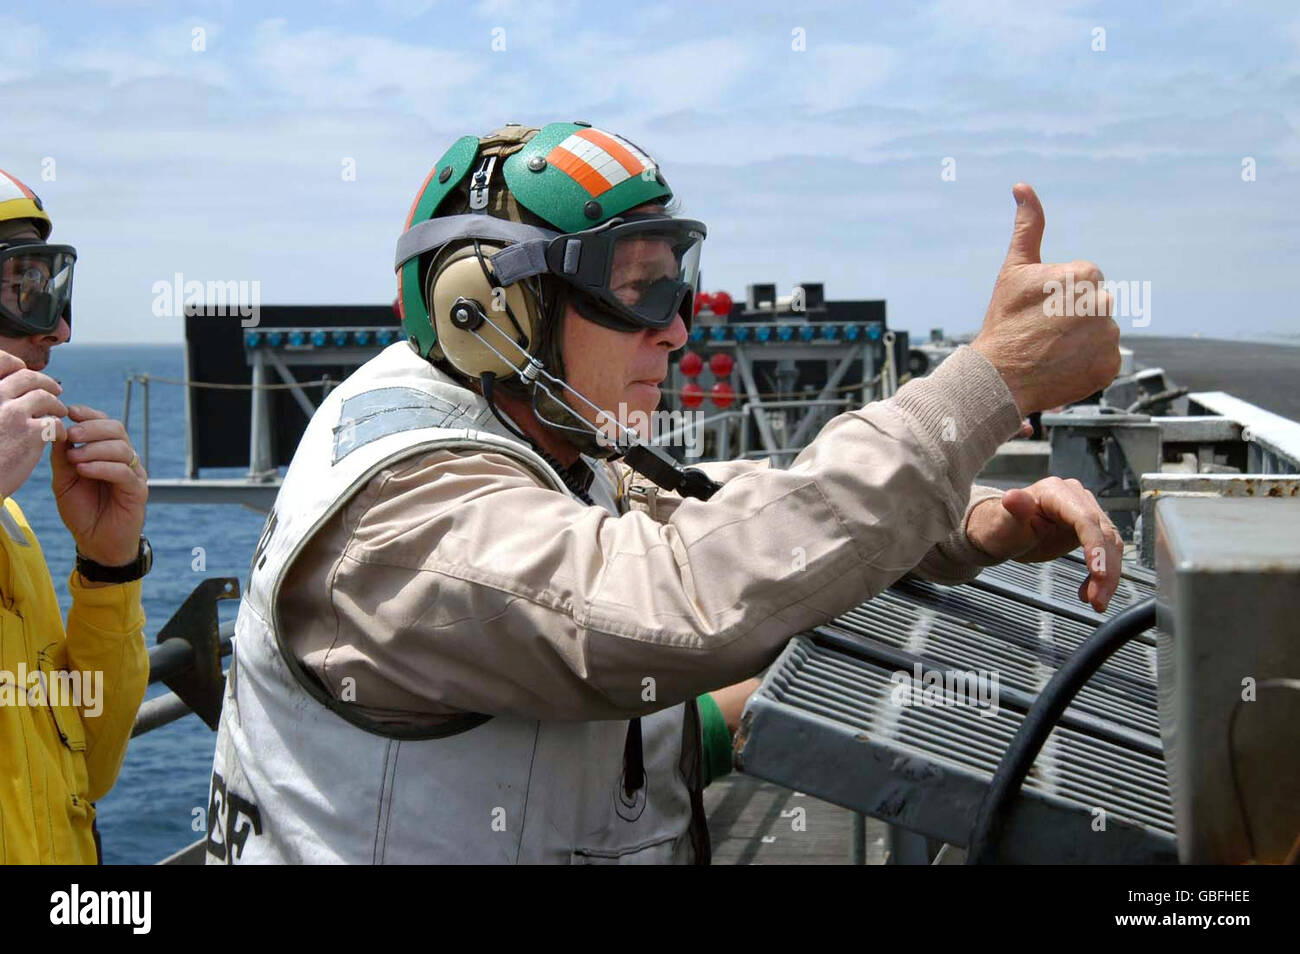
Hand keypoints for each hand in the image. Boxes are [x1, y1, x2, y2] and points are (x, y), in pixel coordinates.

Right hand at [0, 350, 67, 497]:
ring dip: (56, 404)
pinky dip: (59, 427)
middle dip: (44, 382)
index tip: (23, 371)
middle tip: (56, 390)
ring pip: (44, 397)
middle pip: (27, 377)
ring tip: (61, 412)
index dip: (15, 364)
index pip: (1, 361)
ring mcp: (12, 414)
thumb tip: (13, 388)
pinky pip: (54, 421)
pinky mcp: (30, 434)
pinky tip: (58, 436)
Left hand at [51, 405, 147, 566]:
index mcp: (107, 453)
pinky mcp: (138, 491)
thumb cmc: (82, 511)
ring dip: (95, 449)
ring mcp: (133, 474)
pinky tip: (84, 470)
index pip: (105, 423)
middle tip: (71, 436)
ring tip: (74, 459)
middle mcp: (124, 459)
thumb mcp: (64, 481)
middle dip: (92, 428)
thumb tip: (58, 430)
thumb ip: (62, 457)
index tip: (70, 412)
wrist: (97, 542)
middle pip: (117, 429)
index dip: (90, 414)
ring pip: (121, 448)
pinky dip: (102, 467)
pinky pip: (124, 472)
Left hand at [965, 477, 1123, 611]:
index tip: (1098, 573)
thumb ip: (1015, 510)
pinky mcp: (1088, 529)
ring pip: (1110, 545)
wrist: (1003, 532)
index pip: (1085, 519)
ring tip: (1097, 602)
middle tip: (1098, 600)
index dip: (1095, 547)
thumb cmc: (1001, 525)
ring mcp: (1085, 513)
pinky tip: (1089, 592)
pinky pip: (1105, 552)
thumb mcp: (1005, 522)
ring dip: (1108, 576)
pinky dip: (1101, 574)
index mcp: (1056, 492)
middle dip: (1105, 569)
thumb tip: (1012, 497)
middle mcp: (1076, 498)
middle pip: (1103, 534)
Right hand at [970, 183, 1121, 413]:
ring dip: (1081, 340)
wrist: (998, 376)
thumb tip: (1023, 187)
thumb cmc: (1004, 322)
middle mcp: (1103, 303)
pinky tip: (1063, 365)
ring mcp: (1108, 337)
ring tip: (1051, 351)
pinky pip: (1105, 359)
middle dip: (1073, 316)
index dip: (1060, 295)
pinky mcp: (1110, 366)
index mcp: (1085, 275)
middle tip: (1043, 332)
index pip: (1085, 280)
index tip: (1039, 309)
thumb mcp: (1014, 269)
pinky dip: (1088, 364)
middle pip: (1095, 305)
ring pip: (1101, 332)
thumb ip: (1029, 226)